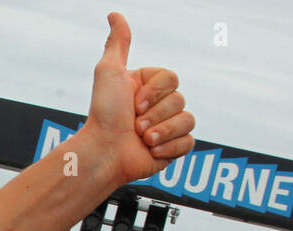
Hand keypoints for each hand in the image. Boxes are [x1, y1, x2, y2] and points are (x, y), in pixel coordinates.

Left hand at [82, 13, 194, 186]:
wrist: (104, 153)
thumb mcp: (109, 72)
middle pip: (180, 99)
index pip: (171, 79)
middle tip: (135, 124)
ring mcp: (166, 128)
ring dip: (162, 131)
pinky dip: (169, 147)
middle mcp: (158, 106)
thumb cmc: (104, 115)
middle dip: (155, 114)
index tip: (133, 103)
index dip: (154, 92)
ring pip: (188, 120)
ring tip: (141, 138)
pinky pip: (188, 142)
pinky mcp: (171, 149)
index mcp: (147, 88)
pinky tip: (151, 150)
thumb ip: (117, 44)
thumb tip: (114, 15)